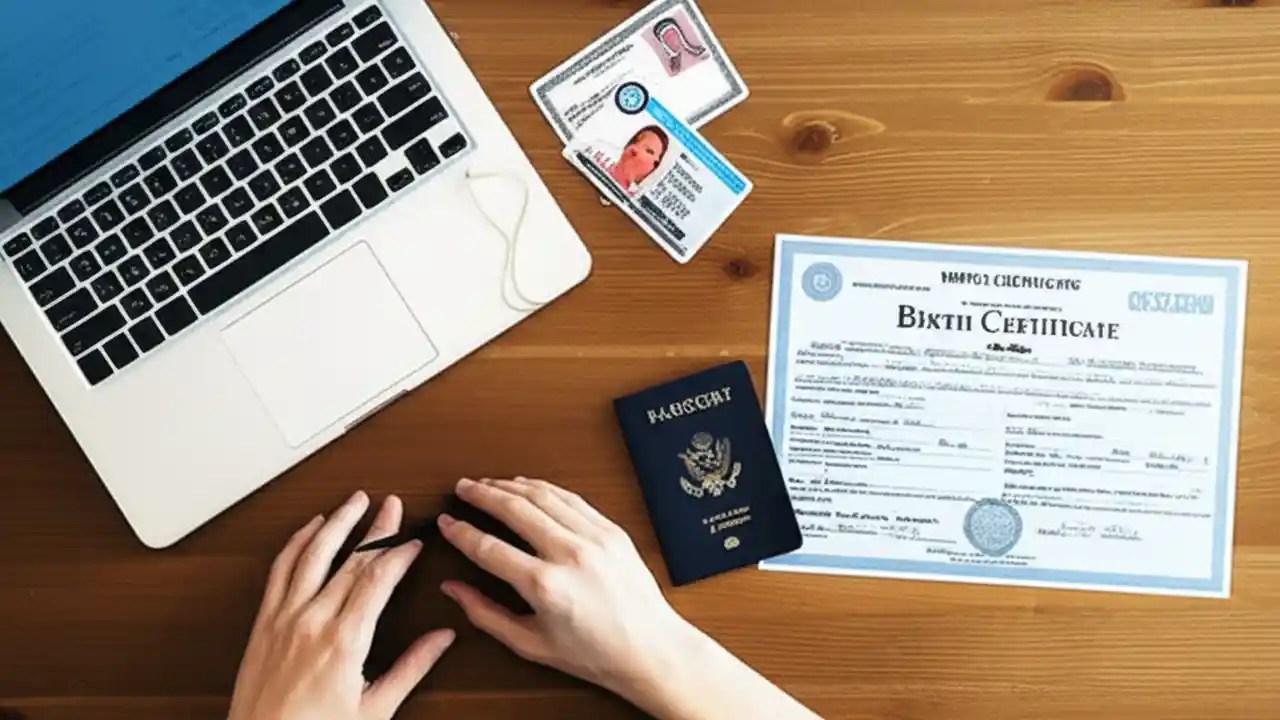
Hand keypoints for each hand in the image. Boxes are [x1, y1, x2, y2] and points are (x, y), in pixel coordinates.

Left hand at [230, 492, 454, 719]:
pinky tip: (310, 529)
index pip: (379, 579)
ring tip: (354, 500)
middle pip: (352, 560)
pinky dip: (296, 543)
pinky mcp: (263, 623)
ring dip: (337, 522)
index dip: (400, 553)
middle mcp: (313, 621)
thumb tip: (442, 639)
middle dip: (376, 527)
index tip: (415, 540)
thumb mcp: (375, 710)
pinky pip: (280, 570)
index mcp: (345, 641)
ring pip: (313, 554)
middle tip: (394, 506)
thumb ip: (411, 668)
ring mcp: (284, 618)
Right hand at [437, 477, 694, 698]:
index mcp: (546, 586)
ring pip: (544, 496)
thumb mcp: (531, 644)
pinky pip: (572, 498)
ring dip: (511, 485)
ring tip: (489, 482)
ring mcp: (595, 538)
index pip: (489, 548)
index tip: (447, 523)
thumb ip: (486, 614)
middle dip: (482, 494)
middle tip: (463, 488)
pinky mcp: (612, 531)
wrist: (650, 648)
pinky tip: (528, 486)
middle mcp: (570, 555)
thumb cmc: (594, 653)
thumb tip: (453, 589)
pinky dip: (545, 488)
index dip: (461, 533)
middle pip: (514, 509)